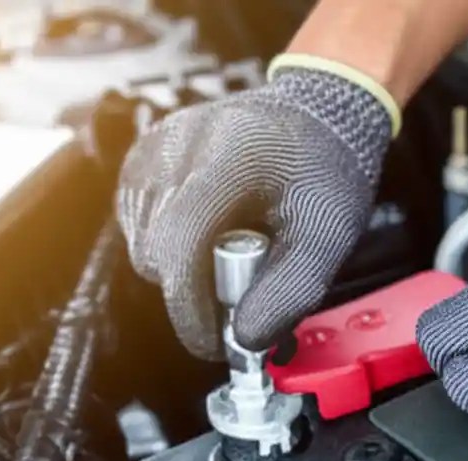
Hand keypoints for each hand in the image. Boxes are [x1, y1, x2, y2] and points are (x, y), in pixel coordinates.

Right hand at [116, 68, 391, 359]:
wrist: (317, 111)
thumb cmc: (325, 171)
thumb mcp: (330, 236)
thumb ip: (292, 291)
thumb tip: (245, 340)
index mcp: (226, 159)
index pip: (179, 249)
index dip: (192, 311)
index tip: (217, 342)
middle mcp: (176, 145)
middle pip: (157, 254)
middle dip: (196, 288)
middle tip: (245, 284)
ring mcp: (152, 146)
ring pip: (142, 245)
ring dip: (183, 266)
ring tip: (231, 245)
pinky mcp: (141, 154)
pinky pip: (138, 224)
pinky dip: (168, 241)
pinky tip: (209, 227)